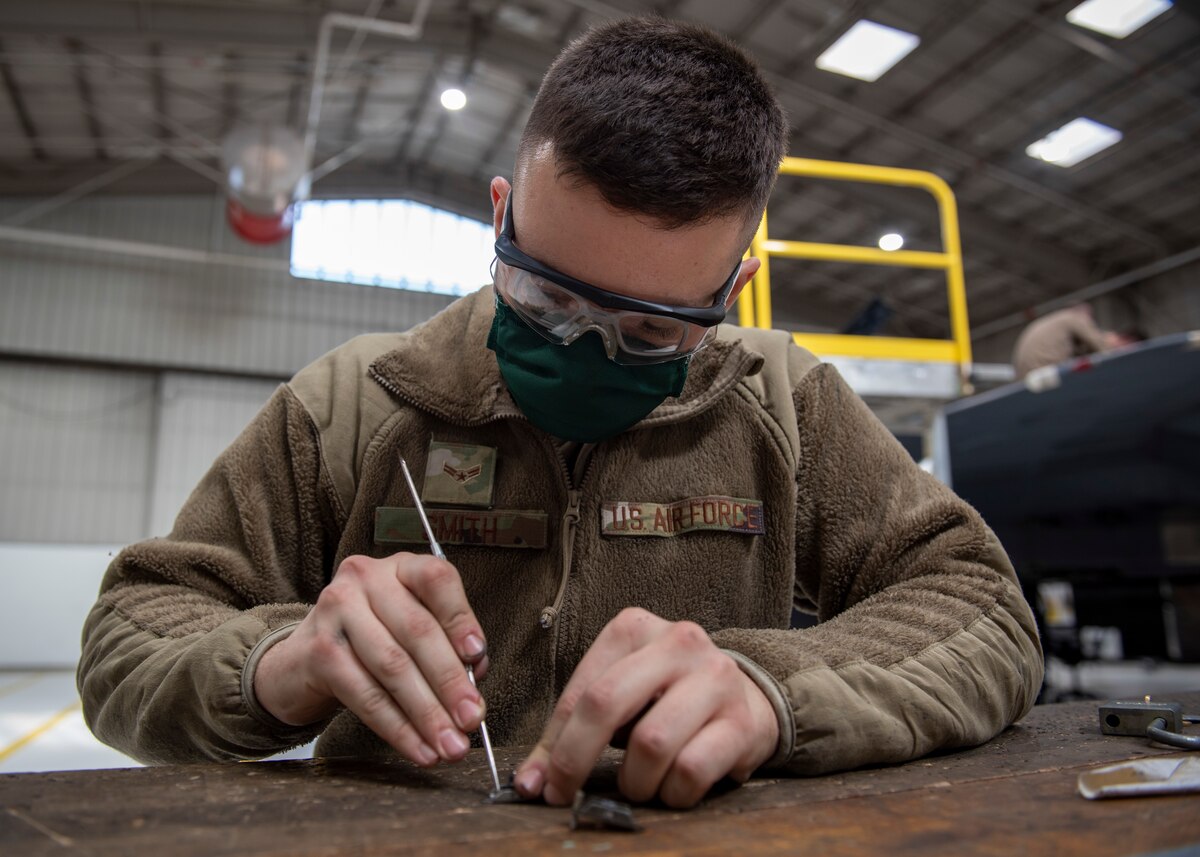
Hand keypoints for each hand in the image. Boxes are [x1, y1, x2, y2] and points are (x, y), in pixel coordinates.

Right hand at [253, 552, 487, 766]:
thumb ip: (447, 645)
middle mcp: (367, 578)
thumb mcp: (411, 630)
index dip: (460, 618)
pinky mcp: (320, 651)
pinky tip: (419, 749)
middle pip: (417, 631)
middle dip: (450, 682)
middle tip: (472, 719)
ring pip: (393, 667)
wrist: (302, 660)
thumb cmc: (372, 642)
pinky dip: (398, 728)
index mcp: (401, 567)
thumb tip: (476, 677)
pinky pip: (366, 696)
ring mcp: (338, 611)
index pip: (437, 580)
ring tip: (450, 745)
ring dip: (427, 713)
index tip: (479, 656)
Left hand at [512, 607, 778, 808]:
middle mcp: (678, 642)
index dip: (554, 744)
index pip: (582, 691)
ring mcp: (715, 678)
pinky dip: (672, 793)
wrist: (749, 699)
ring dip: (634, 781)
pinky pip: (691, 770)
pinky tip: (673, 788)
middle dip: (575, 759)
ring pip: (651, 743)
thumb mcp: (621, 697)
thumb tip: (531, 782)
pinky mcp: (743, 720)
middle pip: (607, 704)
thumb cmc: (668, 700)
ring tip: (637, 784)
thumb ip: (575, 729)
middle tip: (565, 794)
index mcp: (635, 628)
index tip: (538, 784)